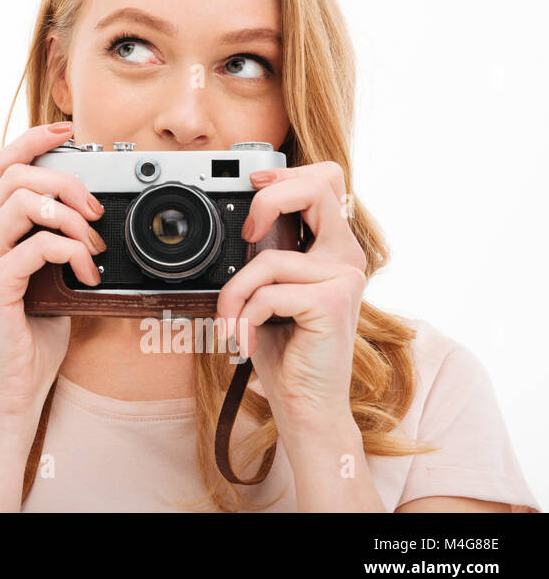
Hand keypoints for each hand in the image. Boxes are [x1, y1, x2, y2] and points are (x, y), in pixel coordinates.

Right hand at [0, 121, 106, 419]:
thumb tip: (91, 215)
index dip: (32, 139)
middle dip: (66, 180)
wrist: (7, 392)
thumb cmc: (28, 340)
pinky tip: (88, 274)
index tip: (69, 132)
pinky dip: (73, 252)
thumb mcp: (45, 279)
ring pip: (24, 201)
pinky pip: (36, 243)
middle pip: (15, 174)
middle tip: (95, 211)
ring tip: (95, 247)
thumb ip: (53, 243)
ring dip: (73, 218)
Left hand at [215, 161, 367, 429]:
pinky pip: (268, 292)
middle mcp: (346, 257)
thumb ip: (267, 255)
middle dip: (268, 201)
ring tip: (233, 324)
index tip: (255, 183)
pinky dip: (246, 317)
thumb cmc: (284, 350)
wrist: (304, 404)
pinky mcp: (332, 301)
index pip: (324, 182)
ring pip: (268, 259)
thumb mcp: (268, 290)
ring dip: (235, 295)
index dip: (288, 174)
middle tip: (247, 237)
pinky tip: (249, 340)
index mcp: (332, 249)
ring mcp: (344, 278)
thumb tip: (245, 224)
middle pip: (316, 188)